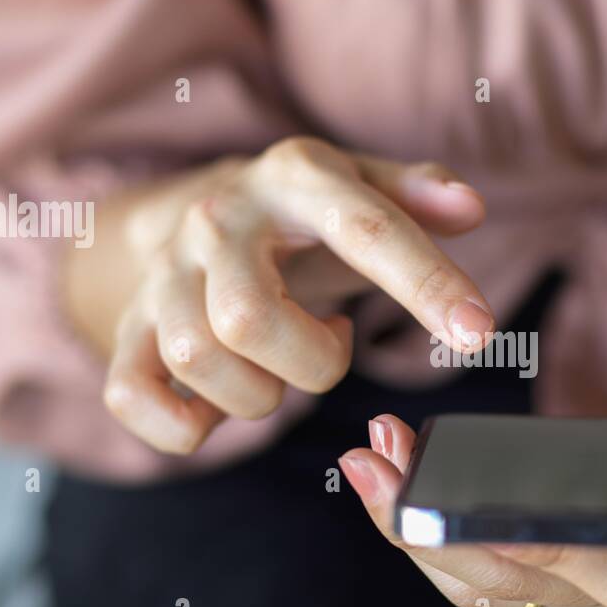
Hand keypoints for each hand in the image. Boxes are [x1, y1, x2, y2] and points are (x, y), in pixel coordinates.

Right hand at [93, 137, 493, 453]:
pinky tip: (220, 409)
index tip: (480, 333)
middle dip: (312, 363)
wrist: (181, 211)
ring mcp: (161, 279)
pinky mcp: (126, 331)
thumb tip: (470, 204)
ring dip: (258, 393)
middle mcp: (214, 223)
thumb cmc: (297, 215)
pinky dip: (183, 428)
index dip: (425, 284)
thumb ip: (414, 194)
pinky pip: (132, 397)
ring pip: (197, 362)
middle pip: (248, 319)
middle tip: (330, 345)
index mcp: (290, 179)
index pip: (363, 229)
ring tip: (280, 364)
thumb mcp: (356, 186)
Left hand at [338, 345, 606, 606]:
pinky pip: (492, 562)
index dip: (503, 540)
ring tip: (370, 458)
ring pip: (489, 581)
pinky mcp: (571, 564)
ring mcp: (599, 585)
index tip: (425, 496)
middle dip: (429, 529)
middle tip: (368, 458)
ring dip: (420, 528)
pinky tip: (404, 475)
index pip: (586, 569)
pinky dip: (441, 524)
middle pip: (514, 583)